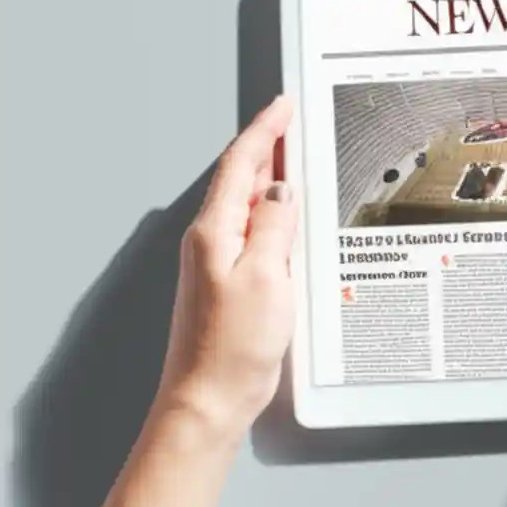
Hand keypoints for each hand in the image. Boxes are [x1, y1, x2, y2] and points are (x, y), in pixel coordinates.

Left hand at [157, 97, 298, 433]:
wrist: (209, 399)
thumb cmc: (231, 348)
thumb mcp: (265, 277)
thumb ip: (274, 227)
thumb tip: (282, 191)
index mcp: (214, 232)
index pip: (240, 165)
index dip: (264, 131)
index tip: (282, 107)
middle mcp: (211, 242)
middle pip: (241, 179)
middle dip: (268, 147)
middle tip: (294, 124)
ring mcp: (218, 263)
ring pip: (248, 206)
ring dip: (272, 180)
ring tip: (298, 161)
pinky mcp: (231, 284)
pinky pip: (254, 235)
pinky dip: (274, 216)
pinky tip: (291, 221)